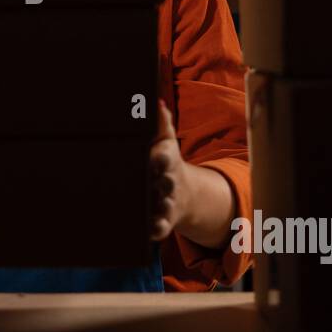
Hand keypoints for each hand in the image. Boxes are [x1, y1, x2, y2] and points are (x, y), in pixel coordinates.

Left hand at [149, 98, 191, 241]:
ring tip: (154, 208)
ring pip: (165, 207)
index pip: (164, 158)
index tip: (154, 157)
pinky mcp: (163, 222)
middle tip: (154, 182)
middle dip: (162, 183)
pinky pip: (160, 228)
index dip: (160, 158)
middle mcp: (168, 184)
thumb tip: (156, 101)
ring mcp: (166, 204)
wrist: (183, 194)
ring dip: (161, 207)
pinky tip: (147, 231)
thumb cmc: (165, 162)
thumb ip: (160, 123)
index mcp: (167, 162)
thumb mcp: (165, 141)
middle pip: (167, 183)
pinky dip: (155, 230)